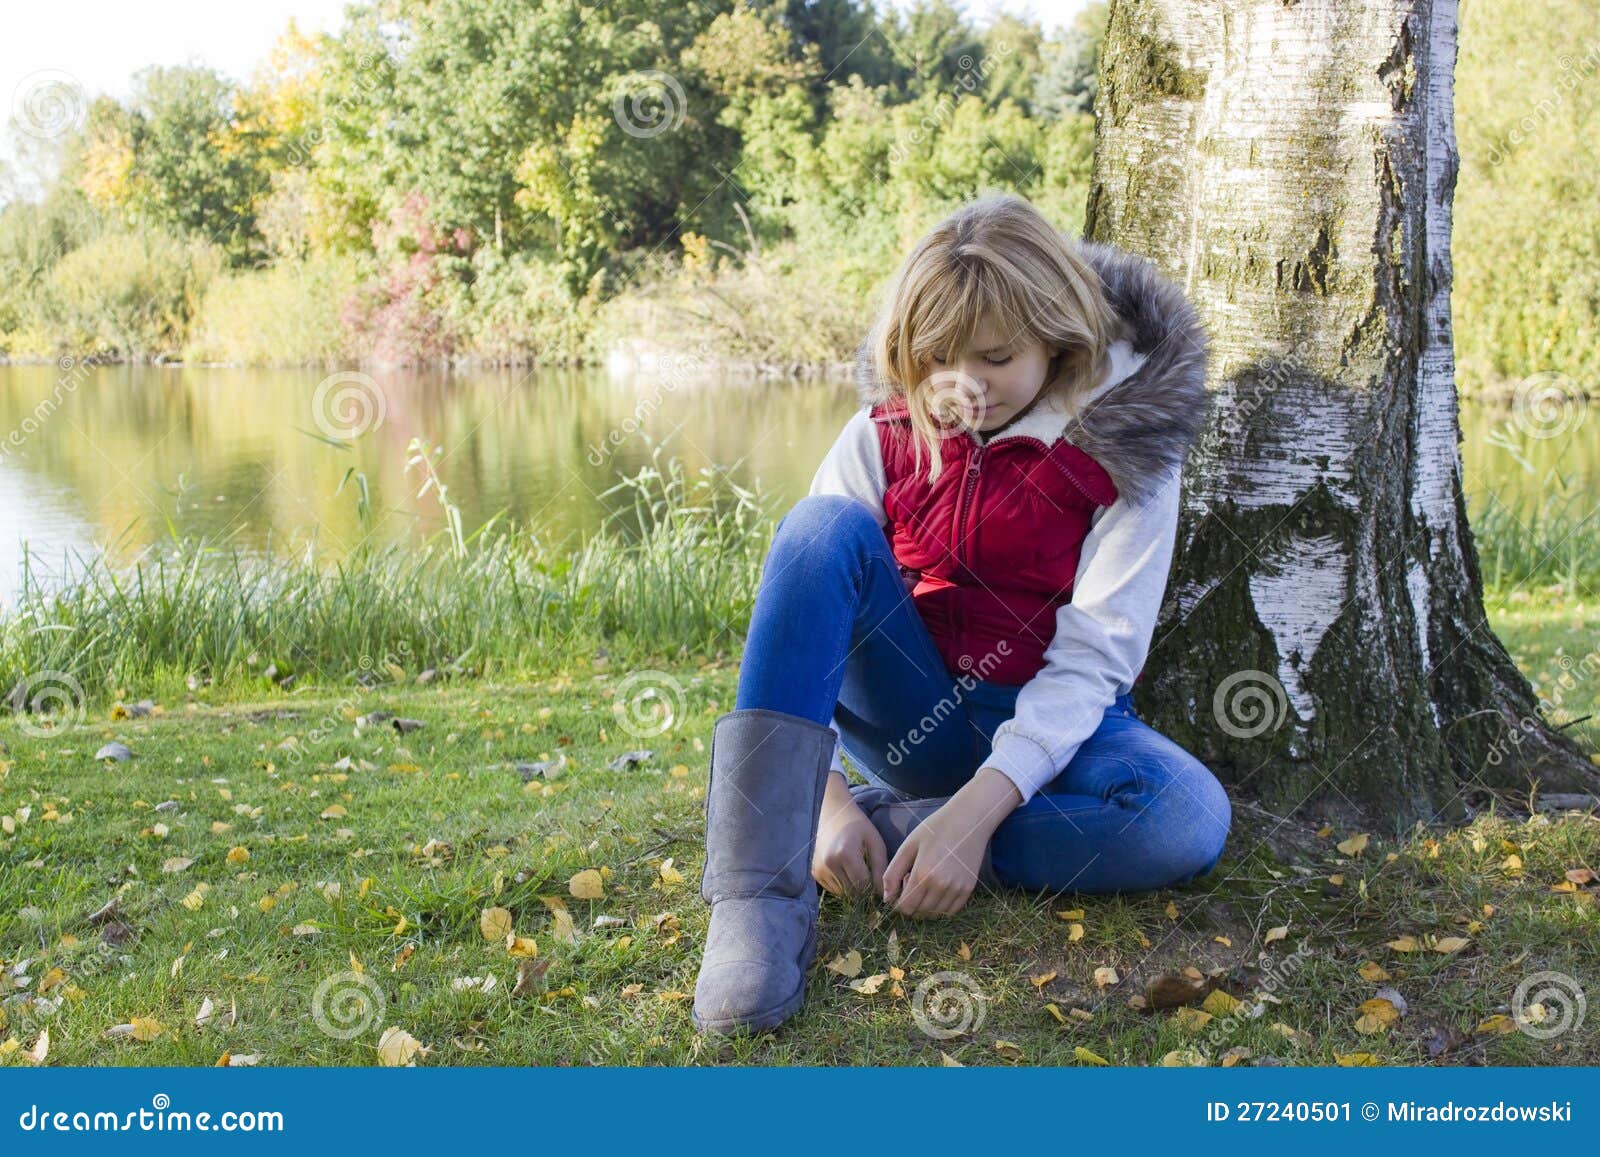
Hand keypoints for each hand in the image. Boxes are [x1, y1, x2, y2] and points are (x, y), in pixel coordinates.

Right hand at [812, 772, 888, 896]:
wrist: (833, 813)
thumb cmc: (858, 826)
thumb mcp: (875, 842)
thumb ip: (880, 868)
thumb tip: (884, 894)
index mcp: (846, 854)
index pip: (863, 886)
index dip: (875, 888)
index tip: (881, 883)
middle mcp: (829, 863)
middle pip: (852, 892)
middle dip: (864, 890)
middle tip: (871, 877)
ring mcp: (819, 868)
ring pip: (842, 893)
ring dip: (853, 888)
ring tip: (857, 870)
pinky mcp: (814, 872)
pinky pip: (833, 889)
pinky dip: (842, 885)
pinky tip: (846, 869)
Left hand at [882, 767, 1019, 916]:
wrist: (969, 820)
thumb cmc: (935, 829)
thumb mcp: (909, 845)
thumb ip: (893, 873)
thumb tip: (886, 898)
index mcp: (923, 874)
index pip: (905, 907)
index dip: (898, 902)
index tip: (900, 888)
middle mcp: (941, 886)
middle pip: (919, 912)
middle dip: (911, 903)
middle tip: (913, 882)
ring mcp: (957, 889)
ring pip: (935, 914)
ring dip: (925, 906)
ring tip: (926, 884)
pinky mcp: (969, 889)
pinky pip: (951, 911)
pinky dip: (941, 907)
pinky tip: (938, 889)